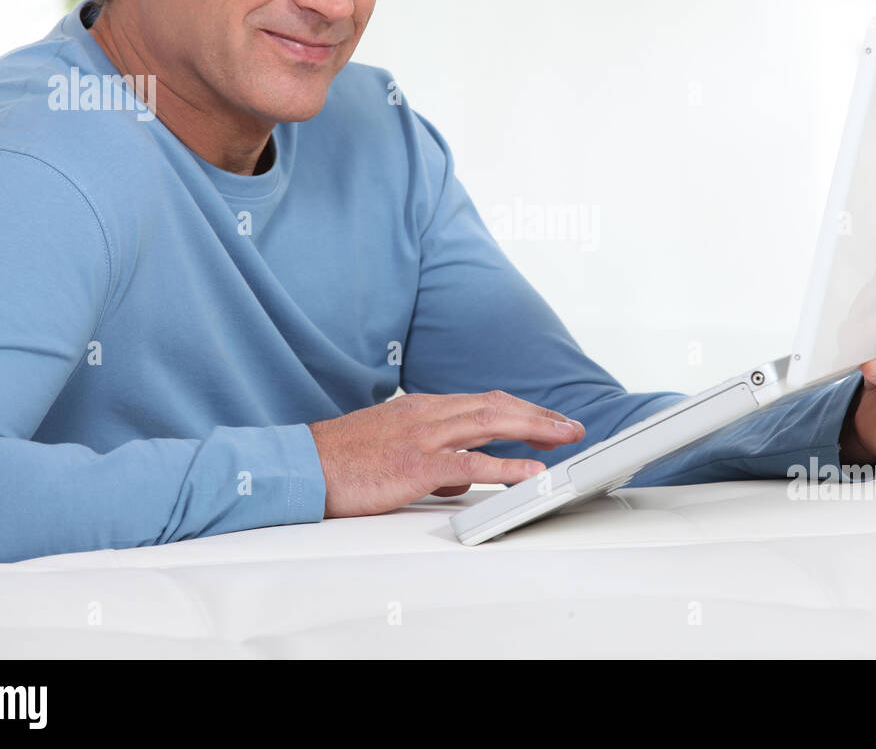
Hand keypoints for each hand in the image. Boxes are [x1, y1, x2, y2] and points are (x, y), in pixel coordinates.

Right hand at [309, 389, 585, 517]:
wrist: (303, 467)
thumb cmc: (345, 461)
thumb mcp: (395, 446)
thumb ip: (434, 454)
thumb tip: (464, 475)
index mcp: (423, 408)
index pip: (484, 401)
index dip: (521, 409)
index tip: (548, 418)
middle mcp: (428, 414)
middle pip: (496, 406)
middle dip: (539, 415)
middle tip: (572, 426)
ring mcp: (423, 437)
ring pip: (490, 424)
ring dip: (534, 429)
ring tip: (566, 439)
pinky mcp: (415, 466)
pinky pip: (471, 463)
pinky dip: (507, 467)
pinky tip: (532, 472)